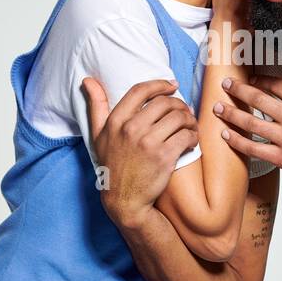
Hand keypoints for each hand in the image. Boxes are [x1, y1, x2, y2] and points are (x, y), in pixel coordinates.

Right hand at [82, 77, 197, 228]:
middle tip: (184, 112)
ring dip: (189, 120)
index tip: (172, 85)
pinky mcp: (164, 157)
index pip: (140, 90)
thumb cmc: (112, 165)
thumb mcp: (98, 135)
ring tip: (189, 125)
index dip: (159, 84)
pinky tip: (191, 140)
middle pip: (165, 102)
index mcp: (116, 121)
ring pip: (179, 117)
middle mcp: (131, 129)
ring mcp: (148, 143)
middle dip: (179, 104)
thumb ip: (96, 106)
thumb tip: (88, 80)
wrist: (124, 200)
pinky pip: (187, 136)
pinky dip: (193, 136)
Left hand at [212, 74, 281, 194]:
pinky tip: (226, 135)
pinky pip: (253, 148)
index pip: (276, 84)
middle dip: (238, 89)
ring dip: (230, 113)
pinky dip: (237, 141)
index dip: (260, 78)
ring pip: (250, 122)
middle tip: (226, 84)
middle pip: (258, 98)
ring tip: (218, 107)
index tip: (252, 78)